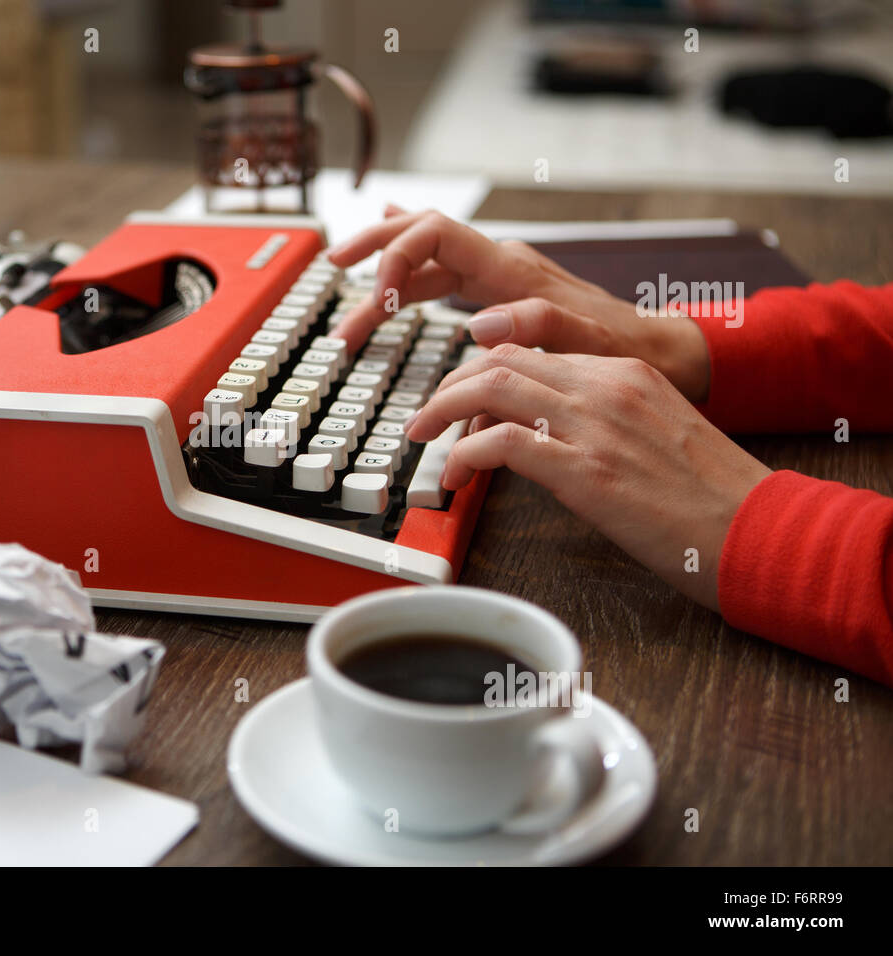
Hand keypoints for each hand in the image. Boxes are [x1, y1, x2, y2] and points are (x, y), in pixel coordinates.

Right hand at [326, 208, 711, 401]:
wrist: (665, 351)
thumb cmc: (629, 351)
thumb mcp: (589, 344)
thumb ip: (537, 326)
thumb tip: (476, 323)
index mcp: (512, 270)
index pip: (435, 235)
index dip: (395, 255)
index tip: (376, 297)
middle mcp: (501, 265)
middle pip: (420, 237)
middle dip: (372, 251)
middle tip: (333, 268)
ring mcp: (499, 278)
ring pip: (426, 264)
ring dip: (384, 285)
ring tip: (350, 315)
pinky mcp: (501, 296)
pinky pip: (444, 275)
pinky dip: (410, 276)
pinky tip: (392, 276)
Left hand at [405, 344, 770, 609]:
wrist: (758, 529)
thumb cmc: (711, 496)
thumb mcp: (655, 433)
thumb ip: (602, 419)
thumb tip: (545, 436)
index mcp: (623, 372)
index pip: (528, 352)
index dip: (479, 374)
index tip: (457, 402)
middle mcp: (605, 386)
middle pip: (500, 359)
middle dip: (448, 386)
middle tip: (424, 418)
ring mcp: (595, 425)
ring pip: (492, 389)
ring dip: (442, 412)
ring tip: (422, 440)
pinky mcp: (587, 471)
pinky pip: (503, 443)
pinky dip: (465, 456)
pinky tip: (456, 476)